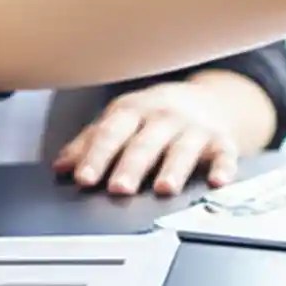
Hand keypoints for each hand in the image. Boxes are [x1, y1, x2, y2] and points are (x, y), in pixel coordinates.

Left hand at [53, 80, 240, 195]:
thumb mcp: (121, 119)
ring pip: (184, 149)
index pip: (113, 132)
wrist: (208, 97)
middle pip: (146, 142)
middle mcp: (165, 117)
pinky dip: (224, 167)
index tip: (84, 178)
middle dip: (132, 165)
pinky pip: (225, 153)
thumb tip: (60, 167)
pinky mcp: (221, 140)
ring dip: (174, 168)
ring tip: (165, 188)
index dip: (97, 154)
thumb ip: (91, 142)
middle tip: (119, 188)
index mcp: (135, 111)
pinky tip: (218, 181)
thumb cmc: (155, 114)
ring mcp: (195, 128)